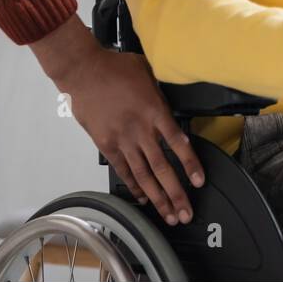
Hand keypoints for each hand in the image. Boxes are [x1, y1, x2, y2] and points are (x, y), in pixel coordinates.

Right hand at [30, 15, 205, 224]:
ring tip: (168, 214)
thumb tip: (169, 107)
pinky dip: (133, 185)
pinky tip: (143, 198)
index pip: (179, 143)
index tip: (199, 182)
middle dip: (175, 193)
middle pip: (162, 167)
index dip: (190, 165)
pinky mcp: (106, 143)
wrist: (84, 70)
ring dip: (157, 197)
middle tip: (185, 213)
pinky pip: (123, 169)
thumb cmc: (116, 67)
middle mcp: (141, 129)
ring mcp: (123, 139)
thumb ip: (160, 94)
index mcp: (155, 110)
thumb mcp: (148, 72)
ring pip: (143, 174)